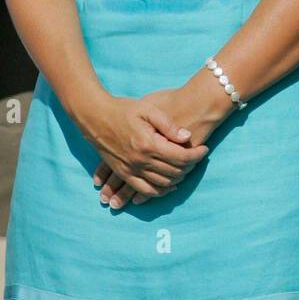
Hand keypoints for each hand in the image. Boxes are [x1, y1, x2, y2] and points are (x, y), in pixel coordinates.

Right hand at [90, 90, 210, 210]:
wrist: (93, 115)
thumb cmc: (122, 108)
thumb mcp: (148, 109)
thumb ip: (168, 125)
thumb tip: (187, 137)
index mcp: (148, 144)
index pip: (181, 157)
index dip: (197, 155)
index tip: (204, 149)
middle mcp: (140, 161)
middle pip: (174, 172)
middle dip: (190, 166)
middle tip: (196, 157)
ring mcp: (130, 169)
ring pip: (162, 184)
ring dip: (177, 179)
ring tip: (185, 168)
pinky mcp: (122, 172)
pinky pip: (144, 190)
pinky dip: (159, 191)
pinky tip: (168, 185)